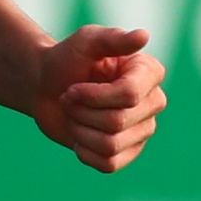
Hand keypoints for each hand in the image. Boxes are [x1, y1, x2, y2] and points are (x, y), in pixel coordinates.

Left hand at [33, 24, 166, 171]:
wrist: (46, 88)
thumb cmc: (67, 60)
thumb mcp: (85, 42)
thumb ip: (112, 39)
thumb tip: (144, 36)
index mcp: (149, 73)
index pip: (129, 95)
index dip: (93, 96)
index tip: (73, 87)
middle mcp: (153, 102)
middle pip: (117, 122)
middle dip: (82, 112)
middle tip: (70, 99)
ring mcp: (143, 130)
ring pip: (111, 145)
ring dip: (80, 131)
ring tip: (75, 116)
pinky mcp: (128, 153)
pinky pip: (108, 164)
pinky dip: (85, 152)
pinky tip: (79, 136)